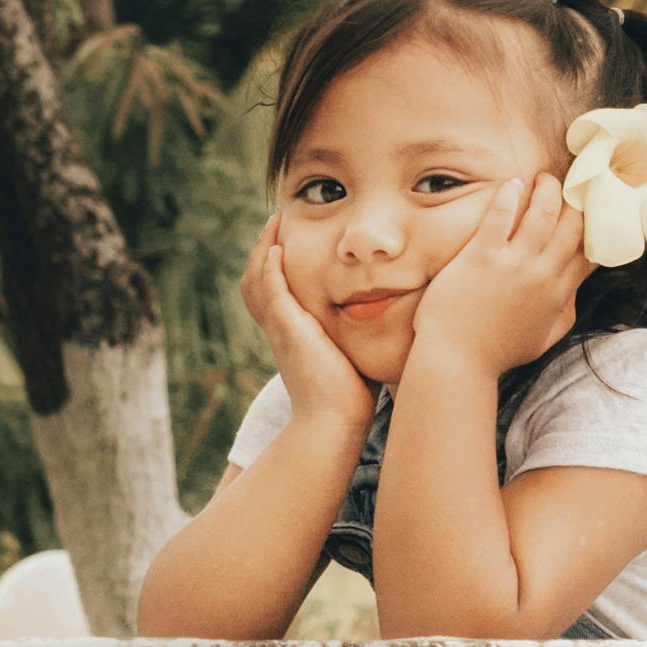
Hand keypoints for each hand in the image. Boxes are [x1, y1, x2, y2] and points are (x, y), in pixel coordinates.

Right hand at [241, 219, 377, 436]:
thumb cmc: (351, 397)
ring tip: (274, 224)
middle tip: (275, 222)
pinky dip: (269, 267)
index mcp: (292, 335)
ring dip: (262, 250)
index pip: (272, 293)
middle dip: (262, 250)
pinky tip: (277, 246)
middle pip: (254, 282)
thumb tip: (392, 321)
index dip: (274, 267)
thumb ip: (361, 335)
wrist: (334, 423)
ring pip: (256, 281)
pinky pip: (269, 290)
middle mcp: (279, 330)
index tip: (287, 241)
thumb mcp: (353, 355)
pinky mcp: (288, 329)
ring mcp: (280, 329)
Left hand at [407, 173, 584, 379]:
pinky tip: (512, 183)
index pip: (588, 252)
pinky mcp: (482, 256)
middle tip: (571, 185)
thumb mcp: (543, 339)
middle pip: (573, 225)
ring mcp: (513, 265)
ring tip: (544, 179)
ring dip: (548, 189)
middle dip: (577, 200)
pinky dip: (510, 194)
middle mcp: (542, 275)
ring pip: (543, 212)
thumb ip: (564, 313)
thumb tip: (574, 289)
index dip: (597, 228)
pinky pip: (501, 214)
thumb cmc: (496, 352)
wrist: (457, 361)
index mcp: (558, 294)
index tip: (596, 210)